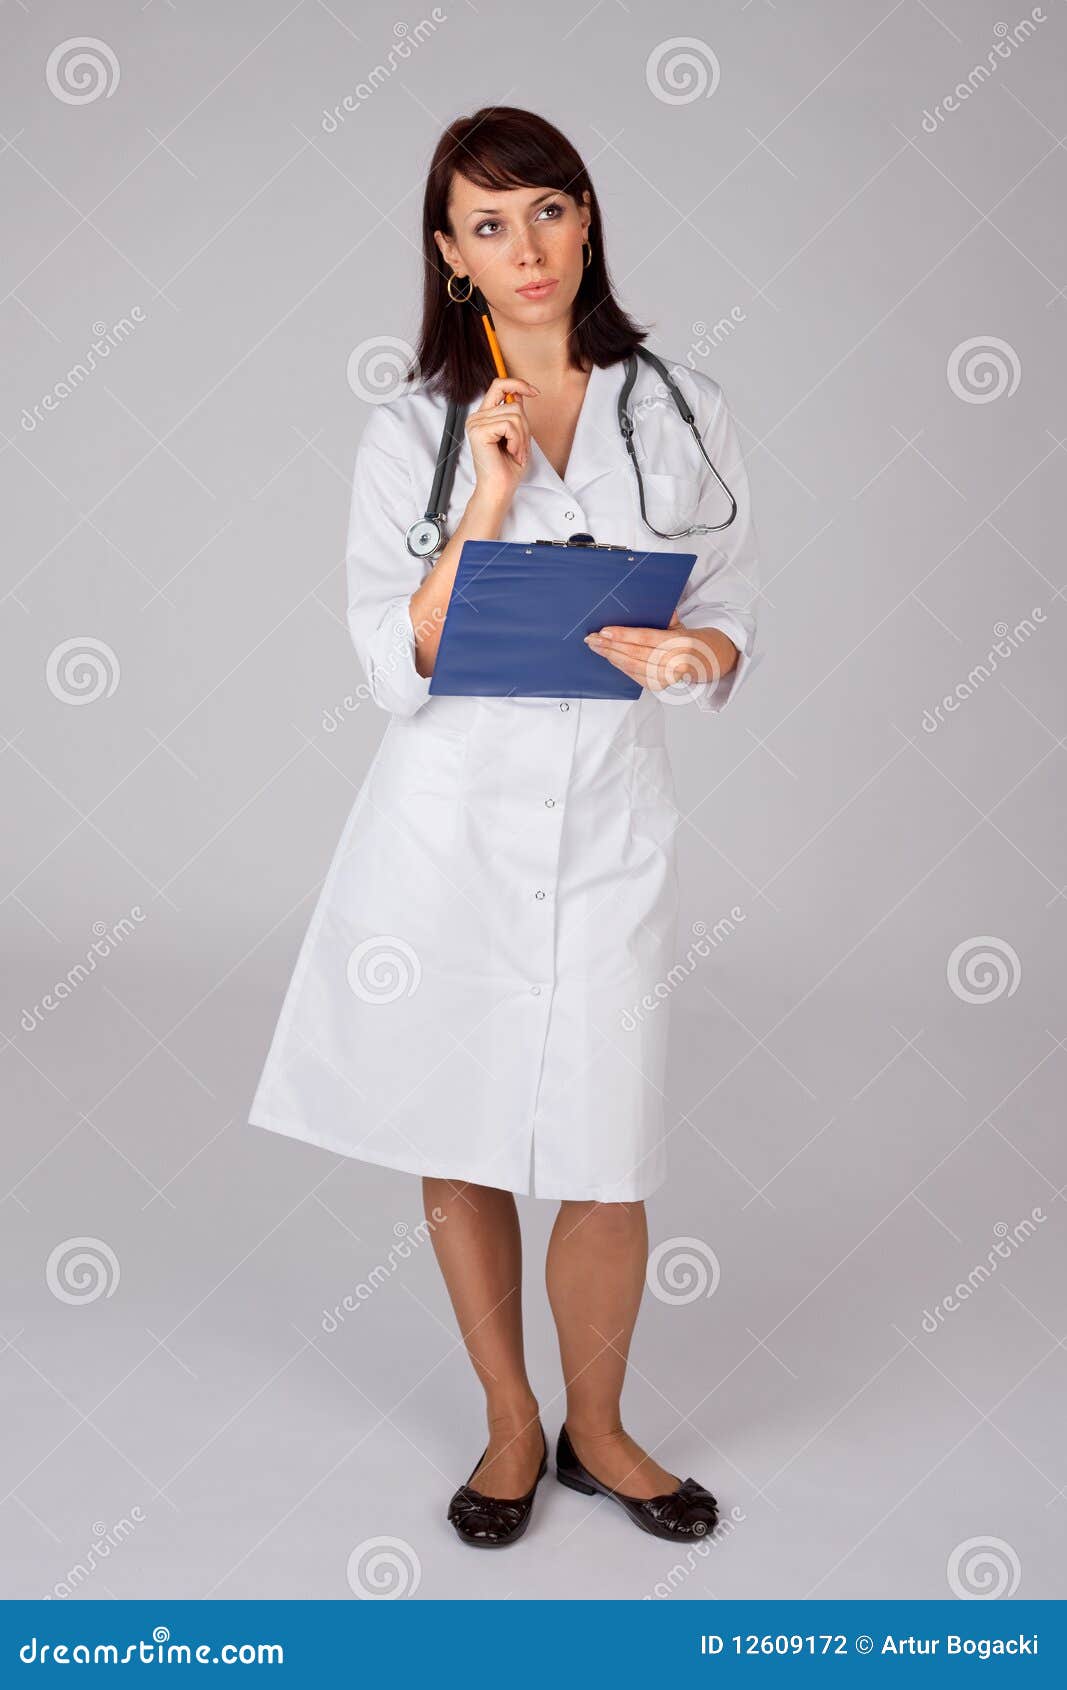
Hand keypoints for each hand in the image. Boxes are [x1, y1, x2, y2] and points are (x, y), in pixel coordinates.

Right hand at [466, 376, 539, 507]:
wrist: (499, 488)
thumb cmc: (508, 467)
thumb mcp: (517, 434)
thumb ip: (515, 414)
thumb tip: (520, 393)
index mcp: (483, 416)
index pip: (499, 386)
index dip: (518, 383)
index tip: (534, 392)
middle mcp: (477, 418)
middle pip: (513, 404)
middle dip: (524, 427)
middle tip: (520, 448)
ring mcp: (476, 423)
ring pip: (514, 414)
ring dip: (522, 437)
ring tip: (516, 453)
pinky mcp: (479, 431)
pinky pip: (509, 425)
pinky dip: (517, 440)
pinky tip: (511, 453)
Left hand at [584, 613, 729, 692]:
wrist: (705, 659)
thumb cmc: (686, 639)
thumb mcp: (677, 623)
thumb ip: (660, 615)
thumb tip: (634, 605)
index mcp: (679, 641)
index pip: (645, 637)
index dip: (623, 635)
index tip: (604, 631)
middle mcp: (675, 661)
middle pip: (635, 654)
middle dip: (610, 646)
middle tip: (592, 639)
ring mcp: (667, 677)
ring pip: (632, 667)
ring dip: (611, 656)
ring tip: (596, 647)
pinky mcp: (660, 686)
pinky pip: (634, 676)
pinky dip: (620, 666)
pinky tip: (610, 657)